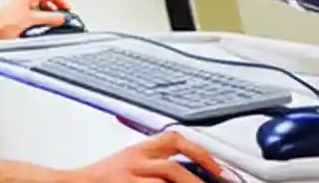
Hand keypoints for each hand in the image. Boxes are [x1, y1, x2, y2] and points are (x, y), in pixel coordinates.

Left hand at [0, 0, 71, 39]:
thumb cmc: (2, 24)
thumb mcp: (31, 20)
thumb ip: (49, 18)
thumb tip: (62, 18)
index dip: (61, 1)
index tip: (67, 10)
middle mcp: (23, 3)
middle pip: (45, 3)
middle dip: (54, 12)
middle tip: (60, 20)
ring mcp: (20, 12)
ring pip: (39, 14)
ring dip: (46, 20)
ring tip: (50, 28)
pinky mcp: (17, 22)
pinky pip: (32, 22)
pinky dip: (38, 27)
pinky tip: (38, 34)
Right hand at [66, 131, 236, 182]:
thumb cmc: (98, 179)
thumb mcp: (126, 162)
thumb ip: (153, 164)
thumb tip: (188, 172)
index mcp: (137, 150)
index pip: (174, 140)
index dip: (201, 153)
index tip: (220, 169)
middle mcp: (133, 162)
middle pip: (173, 168)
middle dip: (198, 181)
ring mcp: (127, 178)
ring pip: (165, 180)